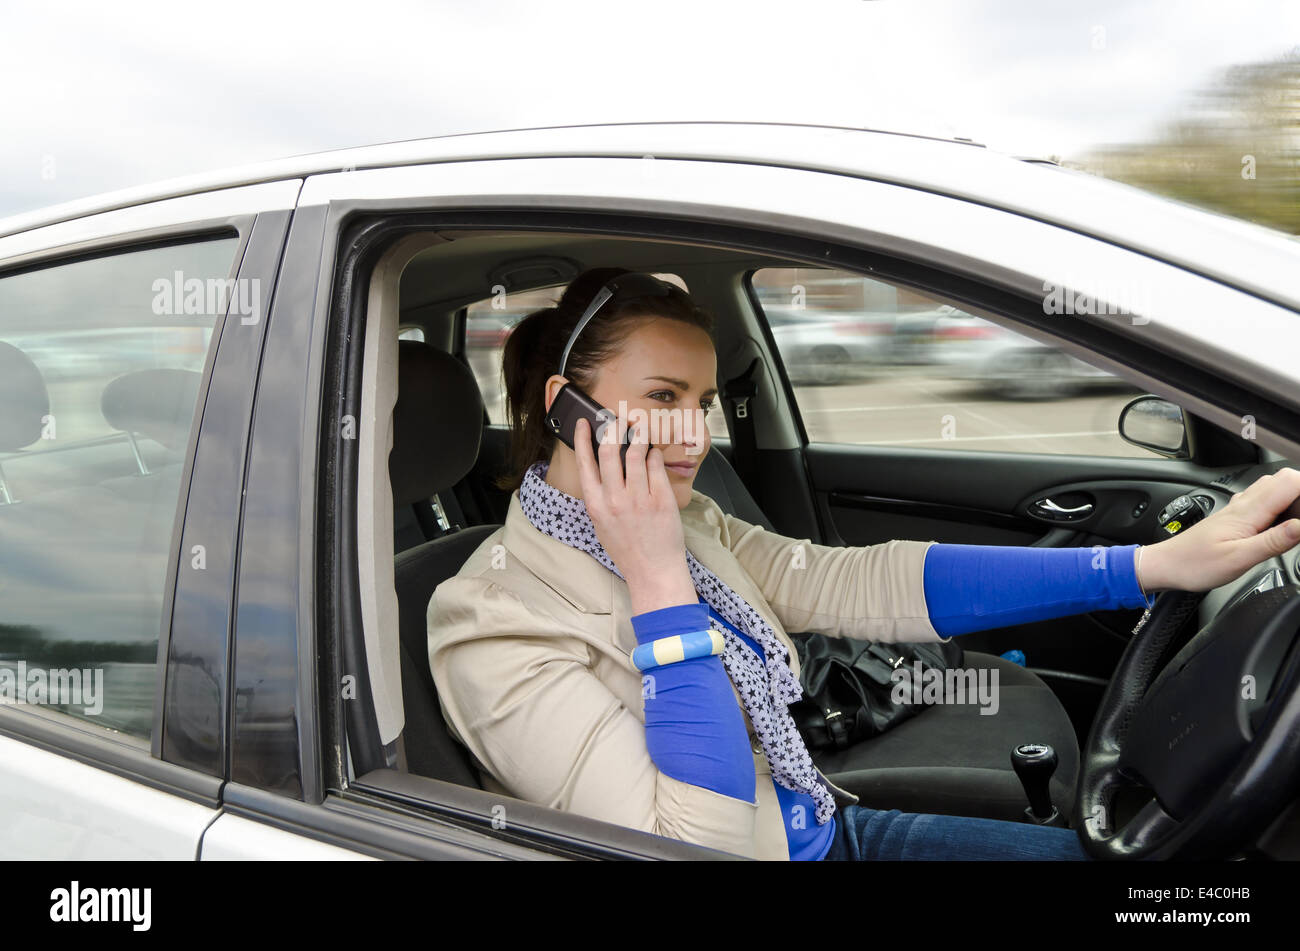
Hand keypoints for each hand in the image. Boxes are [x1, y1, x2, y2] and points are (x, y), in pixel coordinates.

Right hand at [572, 416, 696, 614]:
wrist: (653, 570)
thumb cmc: (627, 549)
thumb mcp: (602, 524)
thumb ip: (600, 496)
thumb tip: (601, 465)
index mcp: (596, 505)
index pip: (585, 463)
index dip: (584, 438)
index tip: (585, 422)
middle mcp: (615, 499)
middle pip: (610, 451)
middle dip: (613, 428)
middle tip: (618, 419)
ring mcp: (639, 499)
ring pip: (635, 453)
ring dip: (637, 435)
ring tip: (639, 429)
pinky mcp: (661, 499)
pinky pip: (655, 465)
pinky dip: (653, 454)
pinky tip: (652, 453)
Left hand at [1139, 467, 1299, 592]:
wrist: (1166, 565)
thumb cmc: (1194, 564)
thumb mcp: (1239, 558)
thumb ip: (1273, 541)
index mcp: (1248, 512)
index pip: (1289, 482)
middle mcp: (1243, 505)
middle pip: (1283, 479)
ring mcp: (1237, 509)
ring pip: (1271, 487)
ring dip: (1291, 496)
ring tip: (1298, 519)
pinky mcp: (1233, 517)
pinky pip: (1260, 500)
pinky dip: (1276, 505)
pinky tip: (1278, 523)